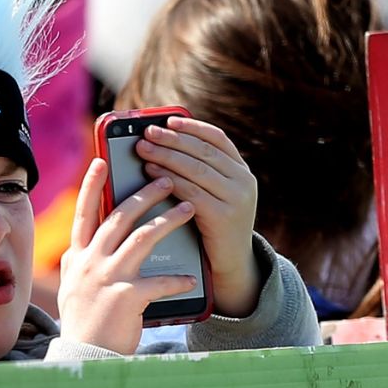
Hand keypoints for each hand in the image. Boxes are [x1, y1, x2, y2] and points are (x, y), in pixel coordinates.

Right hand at [57, 159, 197, 354]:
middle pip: (119, 217)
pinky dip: (177, 280)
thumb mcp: (75, 284)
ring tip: (189, 208)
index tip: (100, 162)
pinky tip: (190, 279)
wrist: (86, 356)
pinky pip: (159, 282)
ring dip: (169, 220)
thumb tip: (90, 237)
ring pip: (142, 237)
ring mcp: (108, 278)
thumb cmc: (85, 319)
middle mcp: (91, 261)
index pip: (84, 212)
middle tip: (166, 179)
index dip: (91, 185)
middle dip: (145, 194)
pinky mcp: (126, 298)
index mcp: (78, 256)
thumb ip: (83, 259)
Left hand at [136, 117, 260, 316]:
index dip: (193, 128)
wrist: (231, 266)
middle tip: (147, 133)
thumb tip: (163, 143)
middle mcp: (244, 181)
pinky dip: (168, 180)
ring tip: (143, 150)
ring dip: (166, 157)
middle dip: (172, 140)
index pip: (217, 139)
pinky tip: (151, 174)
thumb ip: (199, 171)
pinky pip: (190, 192)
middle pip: (203, 151)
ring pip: (195, 169)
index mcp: (242, 171)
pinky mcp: (224, 217)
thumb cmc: (213, 226)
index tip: (169, 120)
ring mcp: (237, 199)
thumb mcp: (213, 194)